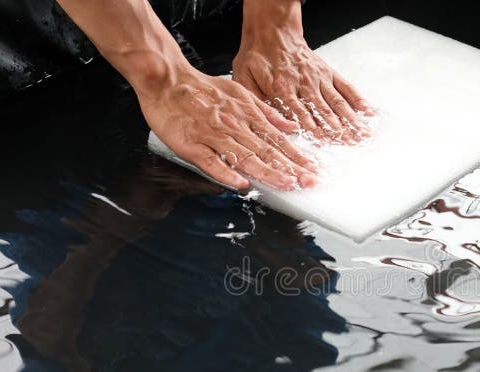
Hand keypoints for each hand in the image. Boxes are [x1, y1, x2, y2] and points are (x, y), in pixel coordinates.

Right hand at [139, 64, 318, 189]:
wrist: (166, 80)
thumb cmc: (202, 89)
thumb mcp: (240, 93)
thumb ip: (266, 112)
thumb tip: (290, 126)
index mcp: (246, 116)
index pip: (276, 140)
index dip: (296, 156)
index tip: (312, 169)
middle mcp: (234, 127)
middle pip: (266, 151)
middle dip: (290, 167)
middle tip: (309, 181)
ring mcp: (213, 136)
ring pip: (244, 157)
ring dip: (267, 172)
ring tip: (286, 183)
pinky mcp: (192, 145)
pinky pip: (211, 161)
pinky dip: (226, 173)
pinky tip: (241, 184)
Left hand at [233, 0, 373, 143]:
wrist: (271, 32)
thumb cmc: (256, 58)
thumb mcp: (245, 78)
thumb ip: (259, 103)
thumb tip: (278, 124)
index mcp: (283, 87)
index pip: (300, 112)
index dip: (313, 127)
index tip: (323, 140)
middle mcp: (304, 83)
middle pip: (324, 110)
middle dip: (338, 128)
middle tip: (350, 143)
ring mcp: (318, 78)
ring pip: (337, 101)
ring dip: (351, 118)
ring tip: (362, 133)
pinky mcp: (327, 73)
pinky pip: (345, 87)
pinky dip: (358, 99)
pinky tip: (367, 111)